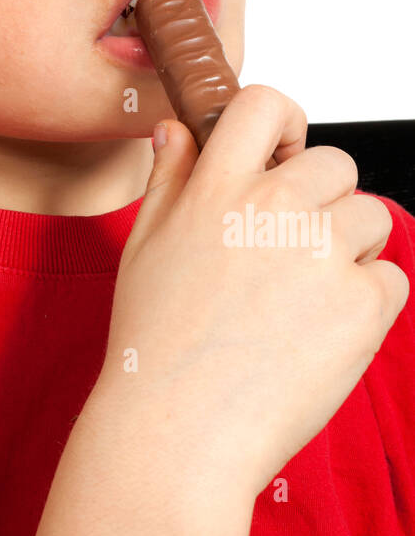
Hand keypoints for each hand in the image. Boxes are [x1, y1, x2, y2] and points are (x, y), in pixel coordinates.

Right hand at [95, 84, 409, 499]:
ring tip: (303, 299)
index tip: (282, 154)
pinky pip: (390, 279)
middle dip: (322, 198)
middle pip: (336, 162)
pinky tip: (320, 332)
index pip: (265, 104)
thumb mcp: (145, 246)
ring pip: (371, 217)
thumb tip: (178, 130)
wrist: (178, 431)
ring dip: (350, 248)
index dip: (283, 123)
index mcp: (218, 188)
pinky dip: (368, 302)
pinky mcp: (362, 306)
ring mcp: (323, 255)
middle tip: (292, 250)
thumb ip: (169, 178)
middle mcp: (274, 209)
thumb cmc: (155, 345)